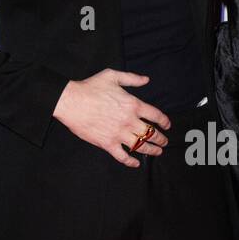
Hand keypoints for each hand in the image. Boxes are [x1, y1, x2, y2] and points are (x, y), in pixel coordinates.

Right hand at [52, 69, 170, 167]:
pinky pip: (123, 156)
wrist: (71, 102)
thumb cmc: (90, 87)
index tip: (167, 125)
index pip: (156, 115)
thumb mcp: (113, 76)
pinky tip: (136, 163)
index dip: (164, 121)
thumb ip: (132, 78)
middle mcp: (129, 121)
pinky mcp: (107, 143)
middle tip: (164, 142)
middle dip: (161, 139)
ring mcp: (119, 134)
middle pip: (151, 133)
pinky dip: (131, 161)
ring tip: (157, 152)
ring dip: (152, 150)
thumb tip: (146, 80)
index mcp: (133, 104)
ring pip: (141, 146)